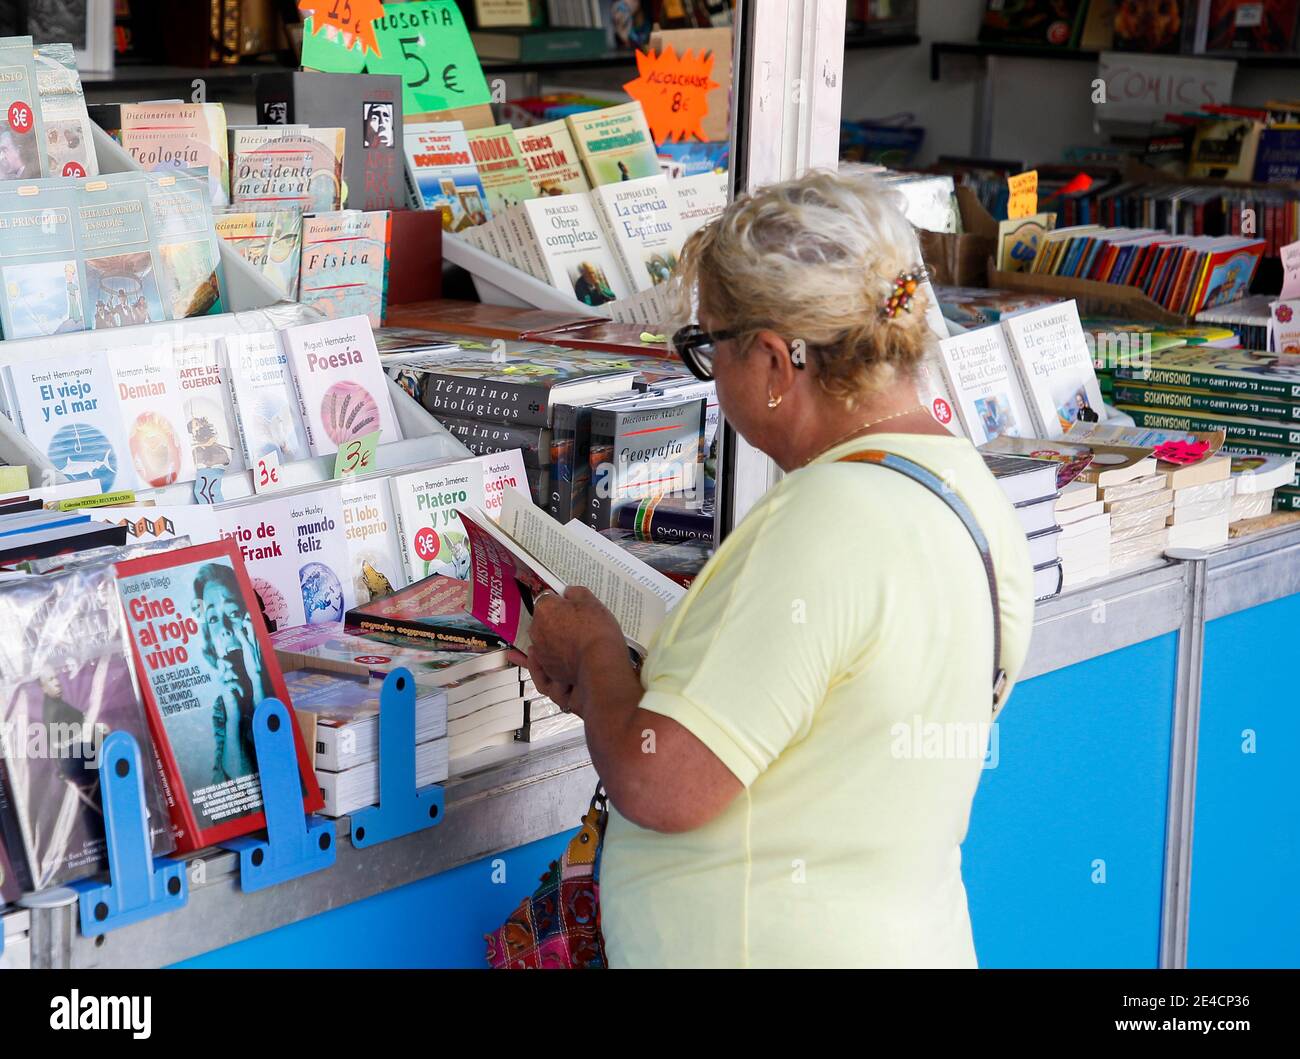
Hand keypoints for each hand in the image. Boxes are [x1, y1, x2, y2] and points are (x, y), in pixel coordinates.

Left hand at [507, 587, 628, 719]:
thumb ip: (577, 593)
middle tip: (575, 622)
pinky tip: (569, 655)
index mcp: (545, 608)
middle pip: (543, 620)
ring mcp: (540, 650)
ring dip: (555, 638)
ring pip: (544, 640)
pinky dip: (555, 656)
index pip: (547, 598)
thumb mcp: (591, 602)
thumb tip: (570, 592)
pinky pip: (548, 658)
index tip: (569, 604)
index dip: (559, 601)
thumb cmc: (596, 632)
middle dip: (556, 620)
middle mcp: (537, 629)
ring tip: (574, 641)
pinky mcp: (547, 668)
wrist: (600, 663)